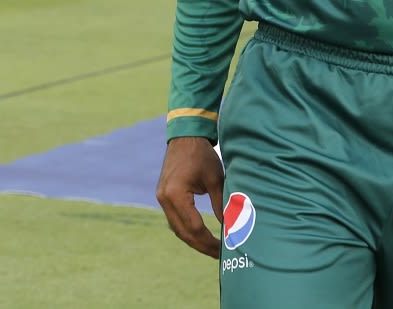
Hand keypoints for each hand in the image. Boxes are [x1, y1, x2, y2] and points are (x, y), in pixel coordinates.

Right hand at [156, 136, 224, 257]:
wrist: (185, 137)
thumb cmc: (202, 155)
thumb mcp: (216, 180)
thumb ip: (222, 205)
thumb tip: (231, 229)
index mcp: (176, 194)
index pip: (194, 227)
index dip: (210, 241)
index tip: (225, 249)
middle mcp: (165, 199)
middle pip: (183, 232)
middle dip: (202, 246)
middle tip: (220, 255)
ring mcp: (162, 198)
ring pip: (177, 229)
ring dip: (194, 240)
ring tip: (212, 249)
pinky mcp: (163, 196)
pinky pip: (175, 220)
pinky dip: (187, 230)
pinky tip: (200, 235)